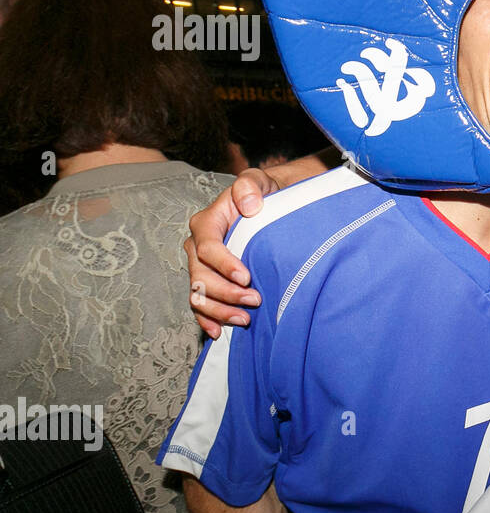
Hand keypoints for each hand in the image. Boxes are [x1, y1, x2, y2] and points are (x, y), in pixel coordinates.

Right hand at [186, 168, 278, 337]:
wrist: (269, 206)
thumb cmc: (263, 194)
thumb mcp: (258, 181)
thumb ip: (250, 185)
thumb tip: (248, 204)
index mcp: (207, 223)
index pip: (207, 247)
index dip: (224, 264)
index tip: (247, 277)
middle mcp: (197, 246)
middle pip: (201, 276)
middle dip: (226, 293)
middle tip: (254, 300)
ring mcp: (201, 267)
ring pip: (198, 295)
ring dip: (219, 310)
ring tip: (245, 319)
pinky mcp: (209, 281)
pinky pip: (200, 305)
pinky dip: (207, 320)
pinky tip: (219, 332)